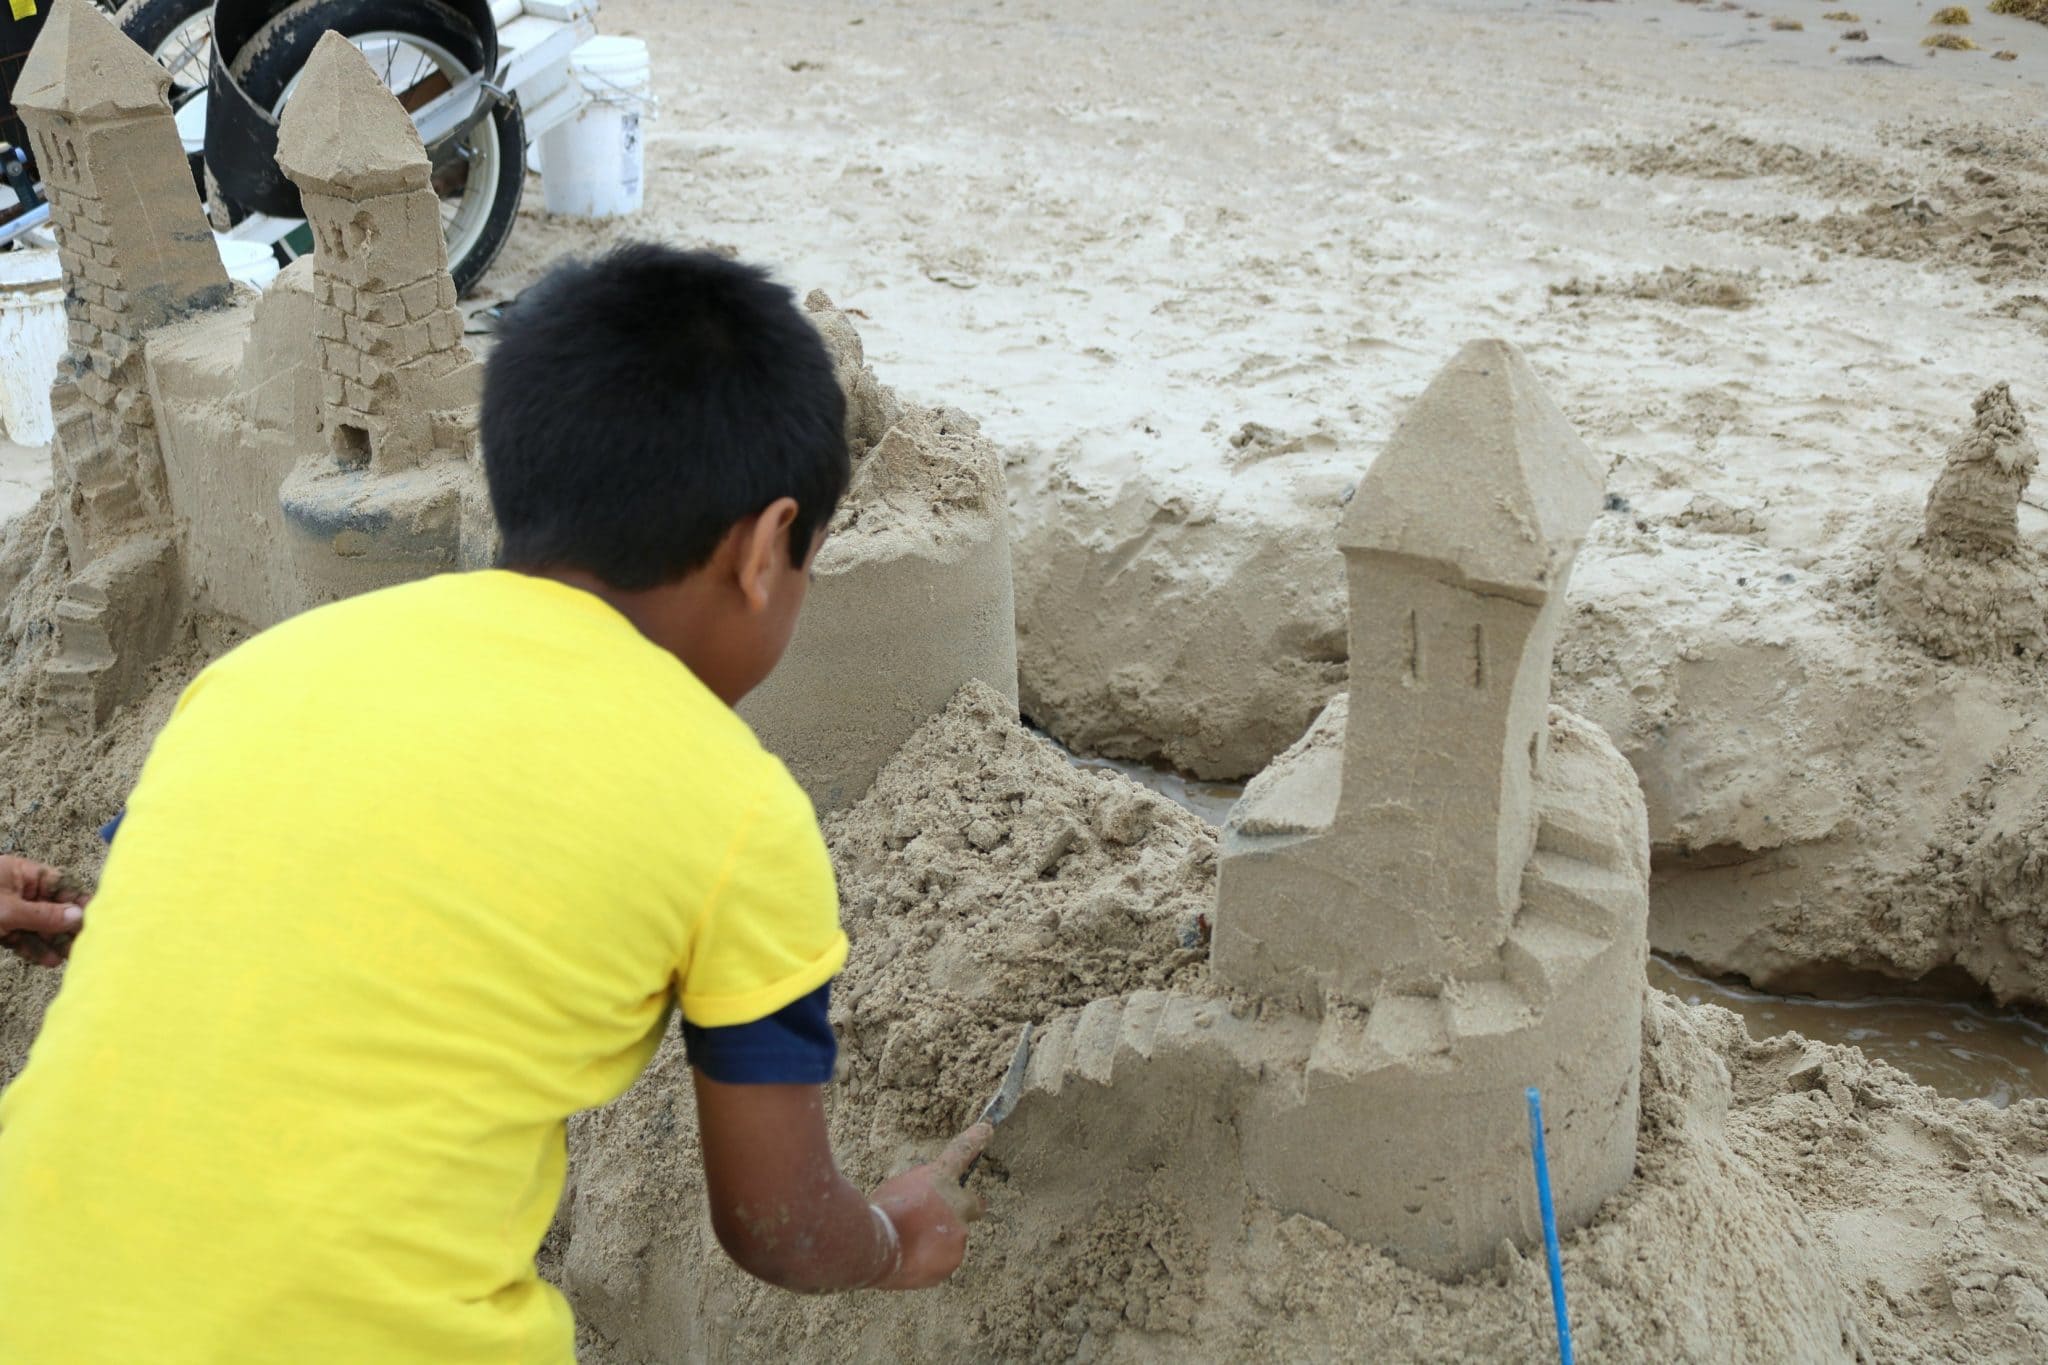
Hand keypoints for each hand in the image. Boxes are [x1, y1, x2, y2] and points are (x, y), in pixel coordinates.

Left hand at [0, 855, 86, 967]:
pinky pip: (22, 938)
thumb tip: (79, 915)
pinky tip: (47, 961)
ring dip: (52, 942)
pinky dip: (33, 949)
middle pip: (52, 907)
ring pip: (38, 926)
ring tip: (67, 959)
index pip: (61, 884)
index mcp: (22, 873)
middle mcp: (17, 889)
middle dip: (67, 927)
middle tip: (85, 945)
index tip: (97, 918)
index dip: (79, 901)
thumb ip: (44, 914)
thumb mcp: (8, 910)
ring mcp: (7, 910)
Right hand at [867, 1122, 991, 1289]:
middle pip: (974, 1204)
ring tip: (909, 1244)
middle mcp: (956, 1202)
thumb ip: (922, 1192)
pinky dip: (932, 1260)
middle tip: (946, 1218)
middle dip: (965, 1209)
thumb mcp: (898, 1190)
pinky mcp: (955, 1257)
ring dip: (938, 1239)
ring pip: (954, 1236)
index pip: (962, 1152)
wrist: (876, 1246)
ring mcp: (959, 1232)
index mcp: (939, 1178)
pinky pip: (945, 1258)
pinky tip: (911, 1259)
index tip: (987, 1130)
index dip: (976, 1140)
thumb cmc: (880, 1214)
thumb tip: (928, 1201)